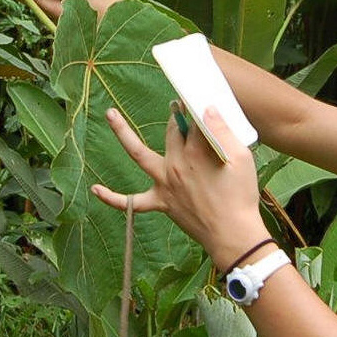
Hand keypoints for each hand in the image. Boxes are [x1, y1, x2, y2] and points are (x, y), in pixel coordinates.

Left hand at [96, 103, 272, 270]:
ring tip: (110, 114)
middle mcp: (175, 164)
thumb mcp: (242, 158)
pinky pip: (131, 202)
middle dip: (176, 118)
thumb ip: (224, 131)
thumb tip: (208, 108)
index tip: (200, 100)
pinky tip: (95, 188)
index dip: (198, 109)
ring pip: (138, 154)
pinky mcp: (161, 203)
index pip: (194, 121)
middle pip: (171, 131)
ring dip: (122, 132)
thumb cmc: (241, 197)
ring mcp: (164, 183)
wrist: (233, 235)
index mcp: (197, 151)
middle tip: (180, 108)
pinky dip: (112, 197)